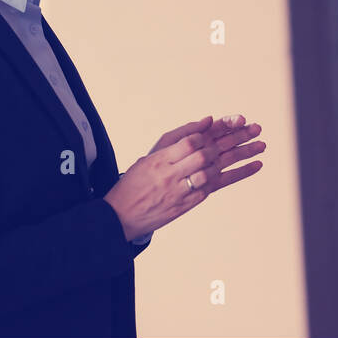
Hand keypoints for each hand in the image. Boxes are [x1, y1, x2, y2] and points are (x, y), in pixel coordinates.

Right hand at [103, 128, 221, 240]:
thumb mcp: (147, 158)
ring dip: (216, 167)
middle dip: (213, 151)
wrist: (120, 216)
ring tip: (216, 162)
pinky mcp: (182, 207)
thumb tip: (206, 121)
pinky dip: (212, 183)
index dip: (201, 137)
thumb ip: (176, 139)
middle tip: (215, 149)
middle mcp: (168, 176)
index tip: (203, 137)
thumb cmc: (133, 184)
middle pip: (201, 158)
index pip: (188, 143)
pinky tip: (213, 177)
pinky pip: (204, 193)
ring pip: (206, 176)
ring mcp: (176, 193)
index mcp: (158, 161)